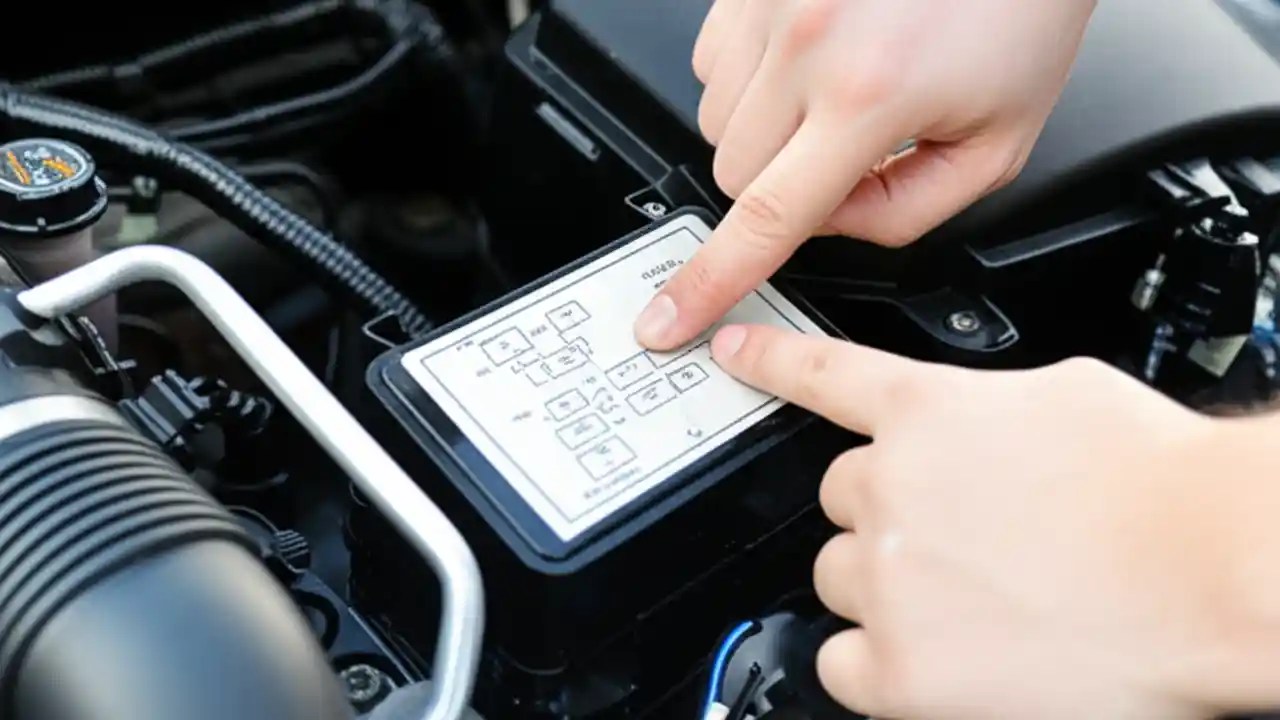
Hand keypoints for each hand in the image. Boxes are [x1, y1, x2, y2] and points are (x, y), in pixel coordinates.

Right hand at [635, 0, 1096, 349]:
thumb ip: (905, 212)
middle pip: (733, 172)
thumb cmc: (1015, 12)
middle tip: (844, 152)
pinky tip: (813, 54)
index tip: (668, 318)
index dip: (712, 281)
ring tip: (836, 87)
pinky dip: (753, 74)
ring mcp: (769, 1)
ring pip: (716, 117)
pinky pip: (712, 58)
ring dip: (764, 127)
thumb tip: (827, 226)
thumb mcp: (996, 144)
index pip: (769, 218)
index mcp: (871, 94)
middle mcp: (806, 41)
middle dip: (776, 185)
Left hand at [710, 324, 1279, 718]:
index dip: (767, 363)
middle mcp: (888, 486)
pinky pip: (842, 662)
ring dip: (887, 586)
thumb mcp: (1066, 398)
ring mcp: (886, 577)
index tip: (729, 353)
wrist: (1213, 568)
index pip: (819, 375)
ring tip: (972, 598)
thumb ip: (990, 410)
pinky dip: (877, 663)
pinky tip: (940, 656)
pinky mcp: (898, 664)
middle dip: (888, 516)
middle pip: (841, 499)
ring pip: (841, 576)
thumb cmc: (1162, 486)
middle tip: (961, 539)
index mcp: (927, 411)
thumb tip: (980, 427)